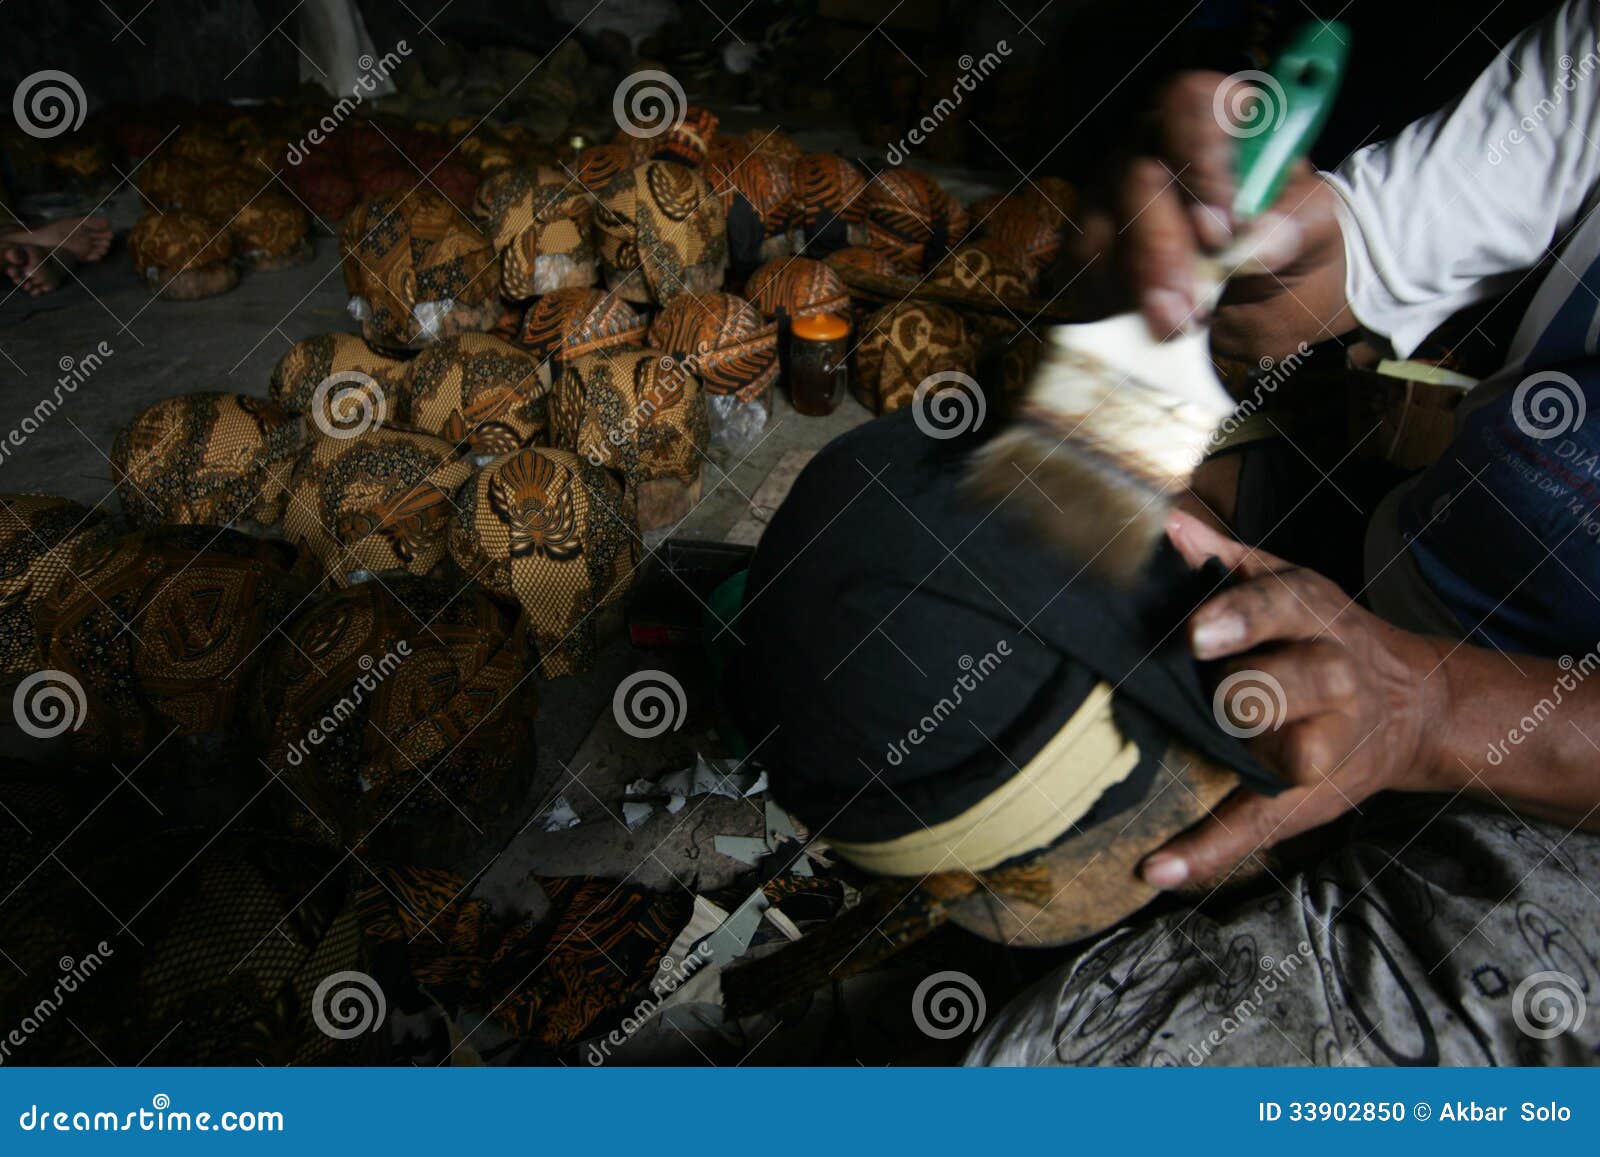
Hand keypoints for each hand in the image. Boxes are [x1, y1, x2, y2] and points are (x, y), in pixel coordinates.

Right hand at [1067, 71, 1354, 360]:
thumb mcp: (1317, 228)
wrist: (1263, 300)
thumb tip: (1264, 238)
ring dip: (1135, 287)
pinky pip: (1082, 270)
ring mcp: (1112, 196)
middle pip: (1137, 177)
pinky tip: (1144, 326)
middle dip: (1161, 248)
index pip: (1191, 105)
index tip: (1222, 229)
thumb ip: (1299, 224)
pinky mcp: (1089, 245)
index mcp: (1216, 122)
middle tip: (1189, 306)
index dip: (1201, 163)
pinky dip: (1111, 304)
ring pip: (1101, 228)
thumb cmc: (1286, 244)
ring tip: (1176, 328)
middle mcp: (1155, 148)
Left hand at [1140, 512, 1451, 888]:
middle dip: (1248, 688)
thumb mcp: (1292, 587)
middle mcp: (1332, 678)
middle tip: (1220, 689)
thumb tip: (1171, 524)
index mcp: (1316, 619)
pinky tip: (1157, 869)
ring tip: (1219, 745)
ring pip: (1291, 751)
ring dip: (1251, 751)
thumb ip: (1230, 559)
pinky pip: (1257, 826)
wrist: (1416, 706)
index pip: (1281, 609)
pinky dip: (1205, 851)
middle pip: (1285, 684)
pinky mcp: (1307, 796)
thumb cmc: (1326, 635)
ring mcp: (1326, 741)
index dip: (1240, 620)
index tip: (1197, 634)